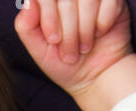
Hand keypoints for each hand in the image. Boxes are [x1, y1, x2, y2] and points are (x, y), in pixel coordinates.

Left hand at [15, 0, 132, 93]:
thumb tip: (28, 2)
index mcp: (51, 1)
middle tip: (70, 53)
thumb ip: (26, 26)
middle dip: (68, 30)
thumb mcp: (39, 49)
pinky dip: (103, 22)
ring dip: (85, 29)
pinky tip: (101, 33)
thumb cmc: (65, 63)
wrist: (94, 78)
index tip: (53, 40)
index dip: (49, 15)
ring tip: (85, 47)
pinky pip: (109, 0)